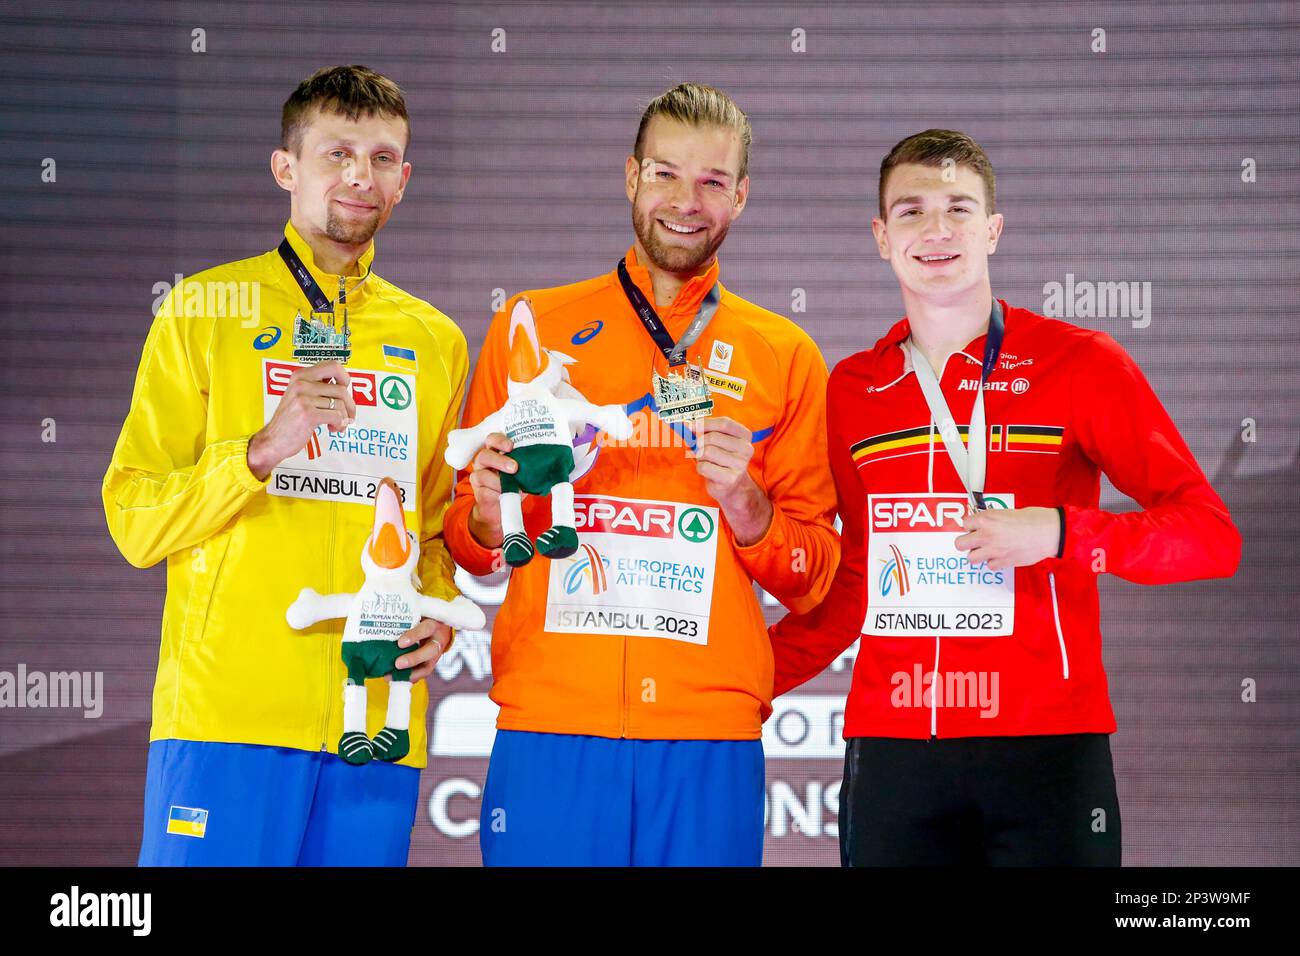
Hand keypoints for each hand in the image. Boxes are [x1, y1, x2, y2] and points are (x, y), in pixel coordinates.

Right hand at [247, 361, 356, 478]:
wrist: (271, 440)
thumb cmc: (289, 420)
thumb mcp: (299, 396)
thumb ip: (317, 387)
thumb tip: (344, 386)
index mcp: (300, 375)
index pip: (333, 366)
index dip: (345, 377)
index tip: (346, 388)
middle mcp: (301, 383)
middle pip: (341, 389)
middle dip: (350, 405)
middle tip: (348, 415)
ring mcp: (303, 398)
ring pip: (340, 404)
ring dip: (344, 418)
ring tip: (336, 424)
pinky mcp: (308, 414)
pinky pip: (337, 416)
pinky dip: (339, 424)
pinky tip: (332, 428)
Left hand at [394, 619, 452, 681]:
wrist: (440, 627)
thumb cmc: (424, 619)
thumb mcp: (420, 614)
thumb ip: (406, 618)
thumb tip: (383, 623)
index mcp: (434, 625)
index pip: (426, 629)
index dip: (414, 636)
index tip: (400, 643)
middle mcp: (437, 640)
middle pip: (430, 651)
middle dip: (414, 659)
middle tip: (398, 663)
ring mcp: (436, 654)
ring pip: (427, 666)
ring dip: (410, 673)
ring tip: (391, 676)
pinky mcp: (431, 664)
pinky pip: (422, 673)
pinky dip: (409, 678)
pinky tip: (395, 679)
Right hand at [467, 432, 516, 548]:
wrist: (501, 505)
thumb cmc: (513, 482)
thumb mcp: (521, 471)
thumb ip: (526, 464)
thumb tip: (545, 462)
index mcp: (494, 451)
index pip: (492, 439)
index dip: (499, 441)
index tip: (511, 446)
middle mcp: (483, 461)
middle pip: (484, 455)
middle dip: (499, 460)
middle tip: (514, 467)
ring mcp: (478, 476)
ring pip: (482, 475)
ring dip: (498, 480)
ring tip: (513, 486)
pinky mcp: (479, 492)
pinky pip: (485, 491)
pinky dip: (497, 493)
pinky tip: (506, 494)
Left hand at [690, 416, 771, 545]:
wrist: (734, 487)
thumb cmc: (722, 460)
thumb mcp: (719, 442)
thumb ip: (706, 432)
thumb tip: (687, 426)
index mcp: (745, 436)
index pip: (724, 423)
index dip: (704, 423)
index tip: (690, 426)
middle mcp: (746, 449)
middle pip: (713, 437)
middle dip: (700, 442)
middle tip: (699, 449)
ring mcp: (739, 465)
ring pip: (707, 452)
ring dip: (700, 456)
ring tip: (707, 461)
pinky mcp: (730, 478)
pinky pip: (704, 467)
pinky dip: (700, 468)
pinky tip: (708, 472)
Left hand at [954, 506, 1060, 570]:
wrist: (1049, 532)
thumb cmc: (1034, 519)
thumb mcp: (1007, 512)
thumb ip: (993, 519)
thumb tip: (986, 523)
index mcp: (986, 519)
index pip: (965, 524)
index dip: (970, 526)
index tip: (975, 527)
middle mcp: (986, 535)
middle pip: (960, 543)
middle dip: (966, 542)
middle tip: (974, 541)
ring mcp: (993, 550)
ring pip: (971, 558)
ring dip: (977, 554)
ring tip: (986, 550)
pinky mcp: (1003, 562)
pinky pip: (990, 566)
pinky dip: (993, 562)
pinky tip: (1000, 556)